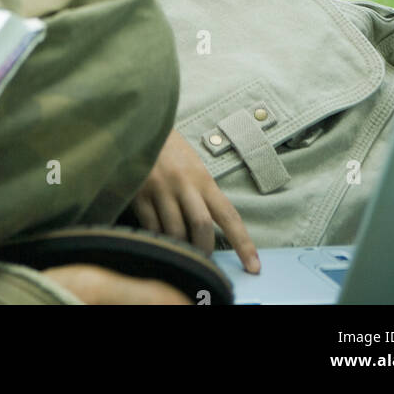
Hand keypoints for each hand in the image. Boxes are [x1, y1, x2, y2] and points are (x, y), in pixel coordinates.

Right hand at [133, 128, 260, 273]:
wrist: (139, 125)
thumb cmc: (170, 150)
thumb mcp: (193, 166)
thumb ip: (202, 194)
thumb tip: (209, 233)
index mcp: (202, 178)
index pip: (229, 215)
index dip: (244, 244)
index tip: (254, 268)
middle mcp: (184, 183)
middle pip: (201, 227)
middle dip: (204, 251)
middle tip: (204, 262)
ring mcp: (160, 188)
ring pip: (175, 232)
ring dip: (180, 248)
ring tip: (180, 252)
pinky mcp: (138, 193)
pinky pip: (151, 228)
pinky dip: (157, 239)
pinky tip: (158, 240)